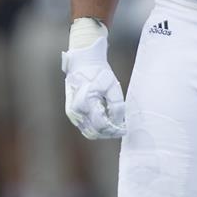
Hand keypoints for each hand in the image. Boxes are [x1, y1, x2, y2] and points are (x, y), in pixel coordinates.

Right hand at [62, 21, 126, 139]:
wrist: (82, 63)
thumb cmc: (98, 72)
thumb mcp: (112, 85)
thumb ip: (116, 105)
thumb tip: (119, 123)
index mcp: (86, 102)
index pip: (101, 125)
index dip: (114, 129)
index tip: (124, 128)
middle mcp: (76, 110)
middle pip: (95, 132)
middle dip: (109, 133)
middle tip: (121, 129)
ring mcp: (72, 113)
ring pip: (89, 132)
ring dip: (102, 133)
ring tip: (114, 126)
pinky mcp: (72, 114)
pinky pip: (84, 127)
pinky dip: (96, 128)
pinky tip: (105, 121)